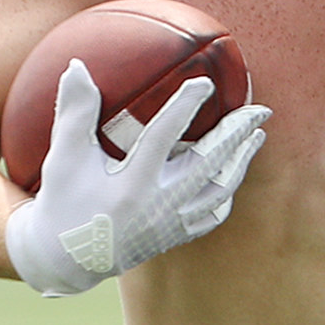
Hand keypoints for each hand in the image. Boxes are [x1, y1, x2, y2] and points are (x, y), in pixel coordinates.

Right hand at [4, 58, 269, 294]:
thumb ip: (74, 111)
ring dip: (241, 162)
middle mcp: (158, 206)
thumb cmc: (64, 200)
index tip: (204, 83)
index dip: (184, 108)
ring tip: (257, 135)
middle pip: (209, 166)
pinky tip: (233, 173)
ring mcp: (172, 225)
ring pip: (220, 192)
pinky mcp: (176, 237)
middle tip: (260, 109)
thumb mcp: (64, 156)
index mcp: (130, 185)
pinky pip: (213, 215)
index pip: (163, 138)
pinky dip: (227, 193)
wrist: (68, 259)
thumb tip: (78, 65)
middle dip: (237, 135)